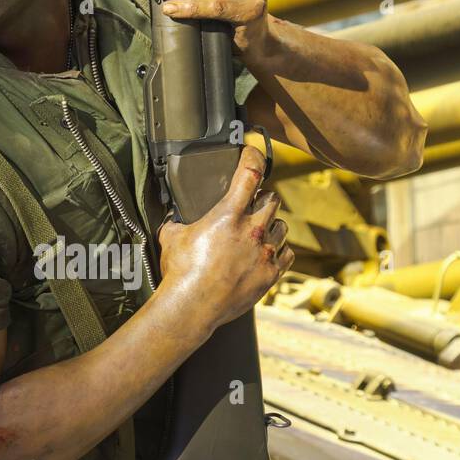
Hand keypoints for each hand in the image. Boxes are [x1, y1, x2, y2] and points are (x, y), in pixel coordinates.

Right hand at [157, 146, 293, 332]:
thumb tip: (171, 219)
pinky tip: (268, 254)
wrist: (192, 307)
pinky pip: (287, 255)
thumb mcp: (172, 238)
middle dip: (263, 199)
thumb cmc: (181, 273)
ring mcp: (264, 253)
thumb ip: (176, 223)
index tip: (251, 153)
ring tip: (261, 232)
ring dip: (273, 226)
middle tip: (253, 205)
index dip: (252, 157)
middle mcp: (252, 230)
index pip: (249, 173)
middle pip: (272, 199)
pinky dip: (280, 252)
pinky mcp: (270, 274)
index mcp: (228, 215)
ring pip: (283, 226)